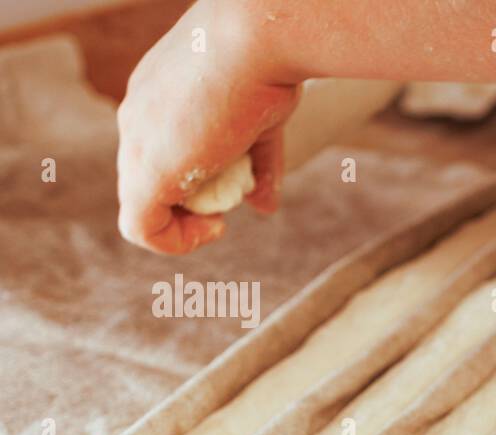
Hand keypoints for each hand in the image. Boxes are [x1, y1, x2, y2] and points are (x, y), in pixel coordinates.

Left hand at [116, 0, 299, 254]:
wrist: (256, 40)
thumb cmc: (266, 64)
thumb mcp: (263, 121)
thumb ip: (258, 167)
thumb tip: (263, 207)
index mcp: (158, 94)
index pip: (163, 150)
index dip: (197, 177)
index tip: (236, 179)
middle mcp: (138, 115)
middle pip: (149, 179)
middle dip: (190, 203)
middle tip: (228, 201)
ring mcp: (137, 142)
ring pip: (142, 207)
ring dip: (185, 225)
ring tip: (221, 216)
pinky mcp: (148, 172)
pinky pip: (142, 229)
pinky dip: (176, 242)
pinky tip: (215, 227)